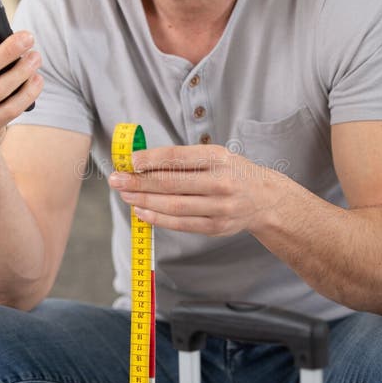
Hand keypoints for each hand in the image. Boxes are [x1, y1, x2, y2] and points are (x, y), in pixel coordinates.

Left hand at [108, 144, 282, 235]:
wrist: (265, 199)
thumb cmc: (232, 173)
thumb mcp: (216, 156)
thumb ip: (184, 159)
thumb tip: (142, 162)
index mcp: (218, 158)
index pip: (177, 157)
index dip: (150, 159)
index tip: (130, 161)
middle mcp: (220, 182)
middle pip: (171, 183)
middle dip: (139, 181)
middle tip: (116, 179)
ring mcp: (219, 207)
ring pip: (173, 205)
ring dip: (143, 200)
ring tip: (125, 194)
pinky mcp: (216, 227)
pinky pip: (180, 223)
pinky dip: (157, 218)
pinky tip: (141, 211)